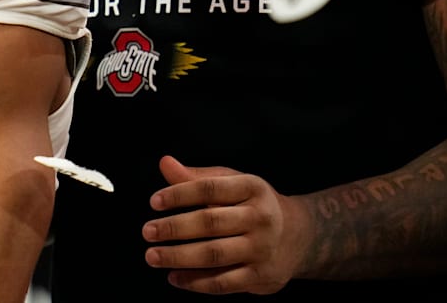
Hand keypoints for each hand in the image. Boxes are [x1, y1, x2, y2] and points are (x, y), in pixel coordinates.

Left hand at [142, 156, 312, 294]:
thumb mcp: (231, 183)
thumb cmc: (252, 205)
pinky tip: (174, 277)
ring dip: (179, 257)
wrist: (300, 236)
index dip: (179, 194)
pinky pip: (224, 282)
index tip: (154, 202)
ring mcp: (262, 249)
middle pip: (210, 223)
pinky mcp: (261, 276)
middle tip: (147, 231)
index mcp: (252, 188)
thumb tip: (164, 163)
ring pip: (214, 254)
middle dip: (174, 228)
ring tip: (153, 256)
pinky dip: (196, 282)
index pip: (210, 188)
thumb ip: (196, 177)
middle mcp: (260, 217)